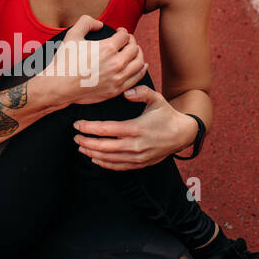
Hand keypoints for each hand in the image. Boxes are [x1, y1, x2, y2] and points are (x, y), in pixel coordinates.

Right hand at [42, 14, 146, 105]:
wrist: (59, 86)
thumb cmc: (65, 60)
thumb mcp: (72, 35)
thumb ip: (87, 22)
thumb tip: (100, 24)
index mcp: (108, 48)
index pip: (125, 35)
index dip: (122, 31)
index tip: (119, 32)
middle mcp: (116, 63)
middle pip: (135, 48)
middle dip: (132, 41)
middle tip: (127, 41)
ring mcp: (118, 78)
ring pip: (139, 63)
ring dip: (139, 54)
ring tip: (134, 52)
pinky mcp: (116, 90)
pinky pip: (136, 78)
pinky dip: (141, 70)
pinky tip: (141, 66)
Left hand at [72, 86, 197, 169]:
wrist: (182, 134)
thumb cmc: (166, 115)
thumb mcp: (156, 99)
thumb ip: (141, 92)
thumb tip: (126, 92)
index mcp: (136, 128)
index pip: (106, 129)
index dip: (89, 128)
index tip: (78, 125)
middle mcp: (135, 145)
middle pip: (104, 147)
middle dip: (87, 142)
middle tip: (75, 138)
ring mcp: (138, 156)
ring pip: (109, 158)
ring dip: (93, 154)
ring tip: (81, 148)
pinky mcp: (140, 163)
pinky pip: (119, 167)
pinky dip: (105, 164)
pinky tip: (95, 159)